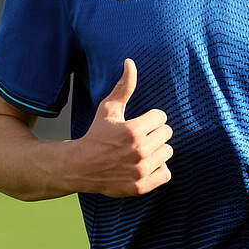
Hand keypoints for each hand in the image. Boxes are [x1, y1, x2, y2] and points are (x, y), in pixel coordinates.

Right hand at [67, 59, 173, 197]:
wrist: (80, 166)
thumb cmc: (96, 134)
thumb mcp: (108, 109)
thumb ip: (124, 87)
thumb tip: (130, 62)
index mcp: (133, 130)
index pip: (162, 117)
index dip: (151, 118)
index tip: (139, 123)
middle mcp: (139, 150)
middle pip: (167, 134)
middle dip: (155, 133)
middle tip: (139, 137)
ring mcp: (141, 170)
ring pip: (168, 152)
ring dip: (157, 150)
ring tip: (141, 151)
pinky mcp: (141, 186)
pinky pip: (166, 173)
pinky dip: (158, 169)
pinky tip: (145, 165)